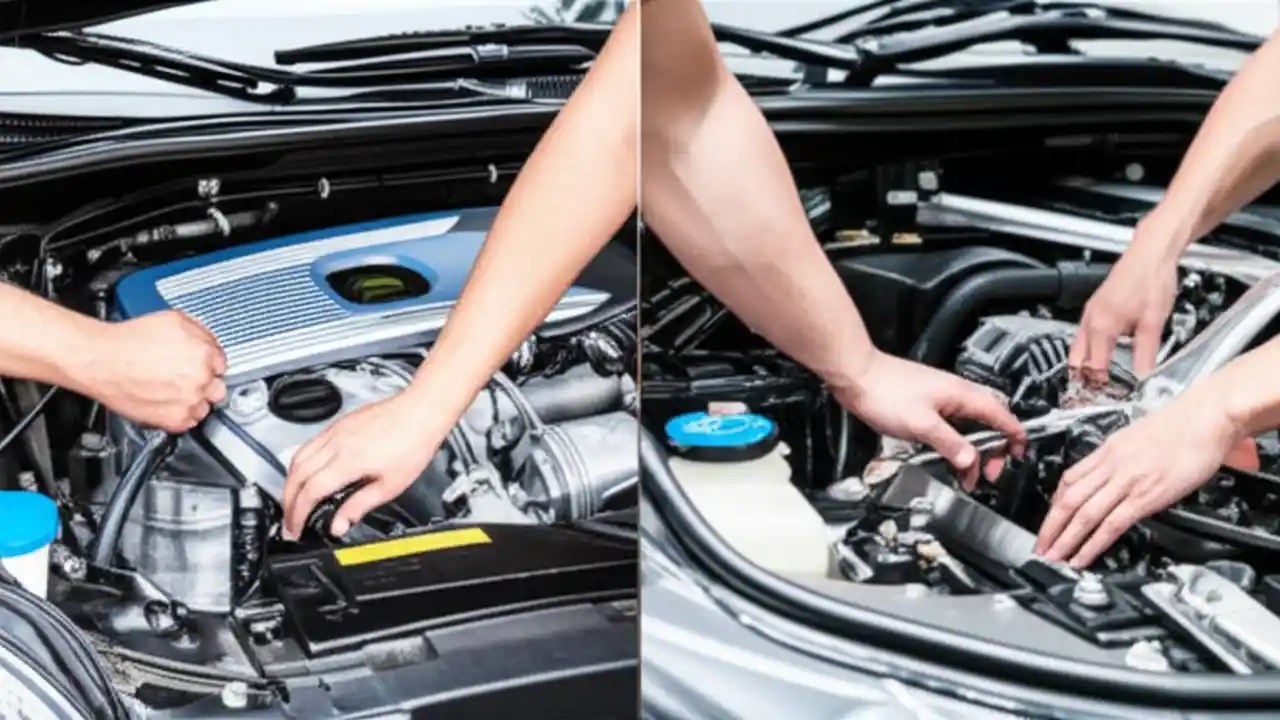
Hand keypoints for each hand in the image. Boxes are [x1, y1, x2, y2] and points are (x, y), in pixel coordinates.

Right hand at [75, 311, 225, 432]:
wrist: (101, 361)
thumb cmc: (129, 340)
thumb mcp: (173, 320)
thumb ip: (200, 332)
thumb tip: (210, 342)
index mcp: (204, 354)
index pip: (222, 364)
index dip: (208, 364)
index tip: (200, 365)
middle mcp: (200, 380)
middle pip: (218, 387)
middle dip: (205, 382)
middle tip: (187, 378)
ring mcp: (188, 402)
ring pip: (206, 407)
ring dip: (195, 400)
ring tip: (174, 391)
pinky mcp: (173, 420)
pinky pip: (190, 422)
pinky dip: (182, 415)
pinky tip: (169, 403)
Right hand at [282, 393, 443, 539]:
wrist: (421, 411)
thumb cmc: (413, 443)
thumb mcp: (390, 486)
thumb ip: (360, 506)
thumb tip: (339, 524)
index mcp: (348, 461)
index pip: (310, 492)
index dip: (298, 515)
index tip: (296, 529)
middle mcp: (336, 444)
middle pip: (296, 475)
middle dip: (288, 502)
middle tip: (290, 521)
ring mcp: (335, 431)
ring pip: (298, 457)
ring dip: (290, 483)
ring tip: (294, 501)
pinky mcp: (338, 424)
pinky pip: (308, 445)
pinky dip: (300, 464)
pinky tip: (307, 473)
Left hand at [831, 351, 1025, 487]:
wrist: (856, 375)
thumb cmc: (884, 391)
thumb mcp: (922, 425)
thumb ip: (950, 444)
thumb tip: (970, 461)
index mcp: (962, 395)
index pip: (1001, 415)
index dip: (1014, 436)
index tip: (1018, 454)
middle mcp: (955, 393)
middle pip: (988, 421)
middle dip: (993, 449)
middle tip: (987, 472)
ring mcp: (940, 397)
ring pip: (968, 425)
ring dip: (971, 449)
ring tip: (966, 471)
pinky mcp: (925, 403)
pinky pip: (950, 424)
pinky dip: (954, 442)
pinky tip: (945, 454)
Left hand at [1035, 389, 1242, 567]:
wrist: (1205, 417)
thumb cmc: (1180, 425)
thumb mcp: (1138, 436)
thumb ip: (1121, 456)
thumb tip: (1112, 471)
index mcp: (1107, 450)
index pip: (1069, 479)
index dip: (1054, 504)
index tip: (1049, 520)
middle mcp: (1110, 465)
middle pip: (1068, 499)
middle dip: (1050, 527)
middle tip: (1038, 547)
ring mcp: (1126, 481)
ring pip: (1084, 514)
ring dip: (1065, 540)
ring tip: (1052, 558)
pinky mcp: (1145, 496)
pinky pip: (1111, 524)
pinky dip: (1092, 544)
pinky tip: (1082, 557)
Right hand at [1069, 217, 1179, 381]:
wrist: (1151, 252)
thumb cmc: (1151, 280)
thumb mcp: (1153, 323)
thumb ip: (1146, 354)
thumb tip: (1144, 377)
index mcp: (1102, 327)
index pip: (1094, 367)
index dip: (1100, 385)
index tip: (1108, 398)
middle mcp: (1090, 321)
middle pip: (1077, 360)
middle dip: (1084, 380)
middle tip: (1095, 395)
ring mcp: (1090, 313)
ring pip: (1078, 348)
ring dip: (1085, 366)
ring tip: (1099, 380)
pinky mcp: (1095, 307)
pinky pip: (1084, 335)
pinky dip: (1089, 350)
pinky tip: (1104, 354)